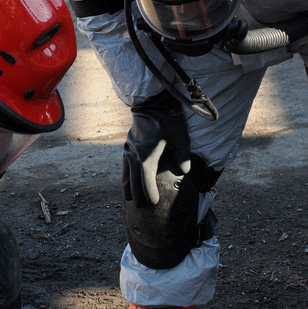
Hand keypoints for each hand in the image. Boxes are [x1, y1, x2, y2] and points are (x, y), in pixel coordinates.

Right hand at [122, 91, 190, 206]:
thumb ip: (183, 156)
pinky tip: (126, 178)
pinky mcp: (128, 143)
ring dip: (127, 186)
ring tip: (128, 197)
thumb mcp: (181, 136)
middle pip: (134, 181)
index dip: (150, 193)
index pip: (147, 181)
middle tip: (140, 208)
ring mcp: (129, 149)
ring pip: (125, 173)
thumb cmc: (168, 118)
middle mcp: (134, 155)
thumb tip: (183, 172)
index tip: (154, 203)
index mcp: (147, 156)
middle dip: (137, 195)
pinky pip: (124, 164)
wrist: (152, 100)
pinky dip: (125, 174)